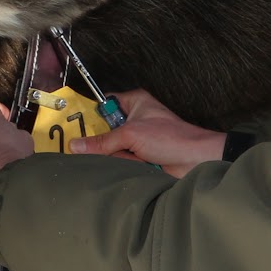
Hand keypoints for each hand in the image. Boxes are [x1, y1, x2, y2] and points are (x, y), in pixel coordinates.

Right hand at [68, 90, 225, 176]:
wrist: (197, 162)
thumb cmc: (172, 138)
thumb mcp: (132, 135)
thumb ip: (103, 142)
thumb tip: (76, 145)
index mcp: (133, 103)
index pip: (102, 105)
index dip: (90, 116)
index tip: (74, 128)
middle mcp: (134, 120)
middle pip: (103, 131)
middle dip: (103, 143)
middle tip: (98, 149)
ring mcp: (137, 141)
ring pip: (111, 150)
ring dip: (119, 158)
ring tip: (133, 159)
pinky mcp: (140, 158)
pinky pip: (121, 163)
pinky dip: (126, 167)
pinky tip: (136, 167)